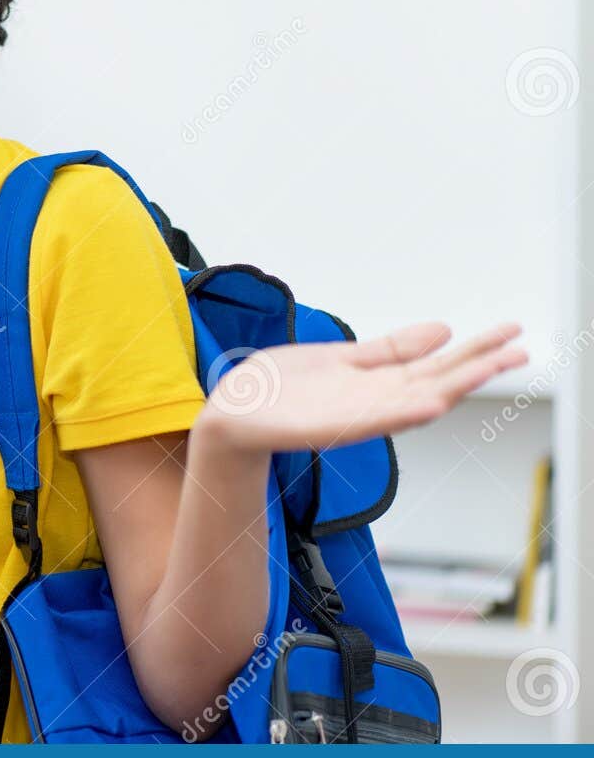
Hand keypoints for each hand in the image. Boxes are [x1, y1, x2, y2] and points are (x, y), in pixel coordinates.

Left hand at [192, 320, 527, 456]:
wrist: (233, 415)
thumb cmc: (281, 388)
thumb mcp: (342, 357)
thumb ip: (389, 349)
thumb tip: (442, 330)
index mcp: (377, 379)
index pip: (437, 362)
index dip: (474, 348)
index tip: (513, 333)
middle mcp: (374, 398)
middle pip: (438, 378)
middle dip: (480, 363)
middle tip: (525, 347)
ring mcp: (355, 413)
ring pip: (415, 399)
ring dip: (454, 384)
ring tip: (493, 367)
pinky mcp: (330, 427)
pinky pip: (373, 419)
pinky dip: (403, 411)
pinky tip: (433, 399)